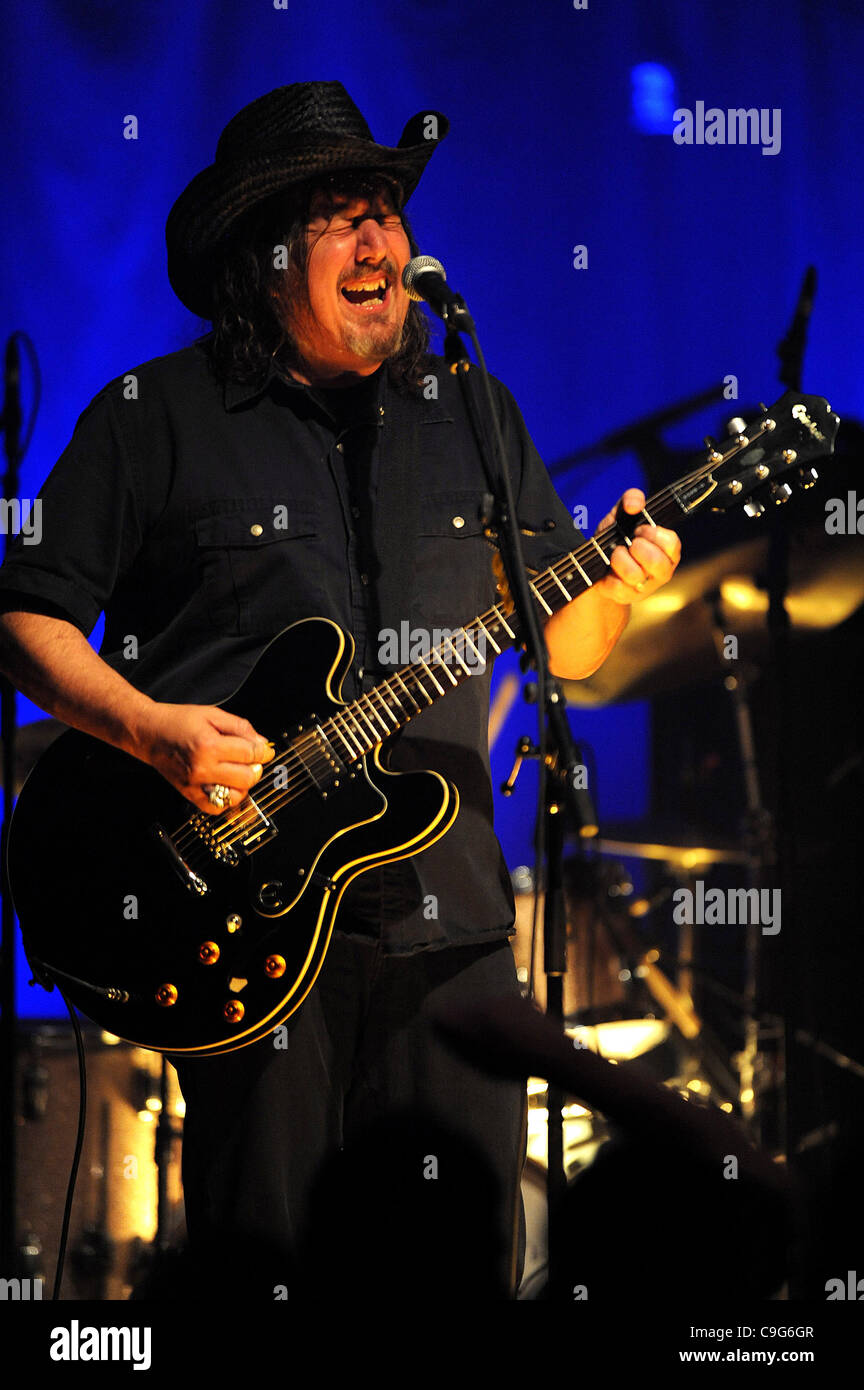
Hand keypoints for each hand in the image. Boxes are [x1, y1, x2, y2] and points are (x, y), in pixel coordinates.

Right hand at [134, 703, 275, 813]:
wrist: (149, 734)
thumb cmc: (177, 721)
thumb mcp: (212, 714)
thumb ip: (240, 728)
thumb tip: (262, 743)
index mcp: (209, 745)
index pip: (251, 754)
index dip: (263, 751)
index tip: (265, 750)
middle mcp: (202, 767)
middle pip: (247, 777)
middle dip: (255, 767)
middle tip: (252, 759)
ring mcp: (195, 784)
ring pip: (235, 796)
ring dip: (243, 785)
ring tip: (238, 772)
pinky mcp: (189, 794)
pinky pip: (217, 807)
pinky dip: (227, 799)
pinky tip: (226, 785)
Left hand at [593, 488, 680, 603]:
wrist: (596, 562)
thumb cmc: (617, 536)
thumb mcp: (622, 514)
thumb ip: (631, 499)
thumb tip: (635, 504)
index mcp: (668, 551)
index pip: (672, 543)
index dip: (654, 534)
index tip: (639, 529)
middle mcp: (661, 571)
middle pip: (658, 563)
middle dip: (638, 548)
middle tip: (629, 543)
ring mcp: (645, 587)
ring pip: (636, 576)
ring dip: (620, 560)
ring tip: (615, 554)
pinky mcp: (625, 597)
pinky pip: (618, 588)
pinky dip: (608, 576)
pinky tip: (608, 571)